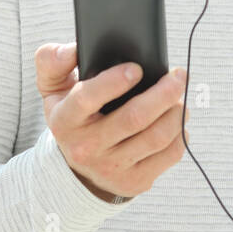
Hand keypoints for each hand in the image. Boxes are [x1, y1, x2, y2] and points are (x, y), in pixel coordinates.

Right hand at [35, 41, 189, 202]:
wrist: (77, 166)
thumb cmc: (72, 114)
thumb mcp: (52, 87)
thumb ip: (53, 60)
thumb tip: (75, 49)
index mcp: (64, 120)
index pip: (86, 99)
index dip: (113, 81)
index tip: (137, 68)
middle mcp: (86, 147)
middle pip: (134, 118)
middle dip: (163, 93)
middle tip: (179, 75)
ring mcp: (111, 168)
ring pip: (156, 137)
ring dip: (176, 112)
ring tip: (179, 97)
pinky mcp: (134, 181)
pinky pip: (168, 156)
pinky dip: (180, 134)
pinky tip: (177, 121)